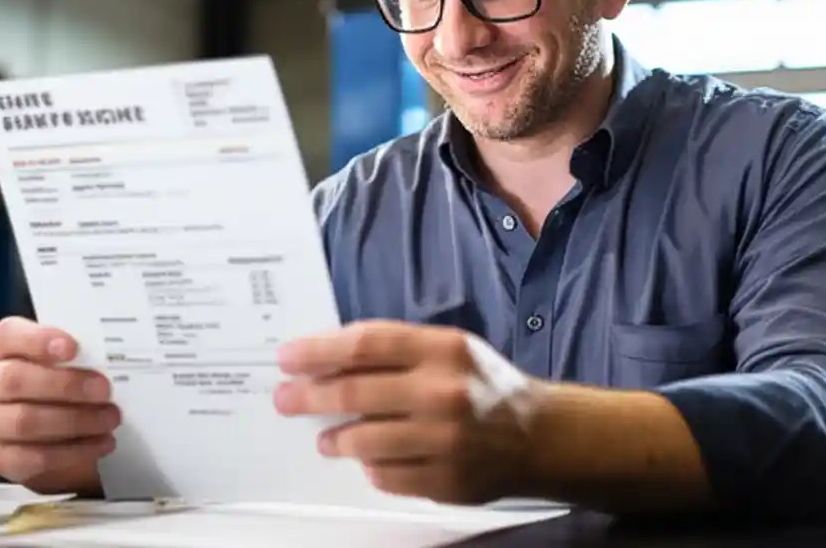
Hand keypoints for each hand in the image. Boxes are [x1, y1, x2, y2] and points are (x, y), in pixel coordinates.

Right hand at [0, 317, 119, 494]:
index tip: (73, 347)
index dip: (38, 340)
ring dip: (75, 420)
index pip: (8, 335)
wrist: (54, 436)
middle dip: (65, 385)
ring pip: (25, 422)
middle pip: (15, 381)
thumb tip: (110, 357)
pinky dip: (73, 451)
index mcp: (4, 350)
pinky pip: (34, 457)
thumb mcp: (69, 364)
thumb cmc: (63, 388)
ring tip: (110, 418)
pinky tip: (100, 443)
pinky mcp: (0, 457)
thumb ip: (80, 356)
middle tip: (103, 389)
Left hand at [274, 321, 539, 504]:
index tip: (288, 358)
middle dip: (309, 397)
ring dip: (335, 440)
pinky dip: (371, 467)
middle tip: (286, 399)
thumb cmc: (483, 385)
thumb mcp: (448, 349)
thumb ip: (396, 351)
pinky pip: (385, 476)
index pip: (364, 345)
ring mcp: (445, 441)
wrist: (539, 436)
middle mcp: (443, 392)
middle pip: (354, 393)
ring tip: (327, 439)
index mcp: (443, 350)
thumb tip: (327, 359)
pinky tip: (371, 459)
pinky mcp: (445, 481)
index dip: (318, 351)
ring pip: (363, 442)